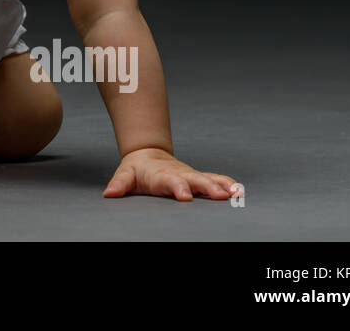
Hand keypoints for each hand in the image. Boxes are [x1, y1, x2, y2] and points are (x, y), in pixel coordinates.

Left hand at [103, 147, 238, 200]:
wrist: (148, 154)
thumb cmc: (137, 169)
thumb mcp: (125, 174)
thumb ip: (119, 184)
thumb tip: (109, 193)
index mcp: (161, 175)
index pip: (169, 182)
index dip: (177, 188)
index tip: (185, 196)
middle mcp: (179, 174)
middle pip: (195, 180)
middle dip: (207, 187)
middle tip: (220, 196)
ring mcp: (191, 175)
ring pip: (209, 179)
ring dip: (222, 186)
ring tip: (236, 193)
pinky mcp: (198, 178)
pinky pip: (216, 180)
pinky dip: (228, 185)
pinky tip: (240, 192)